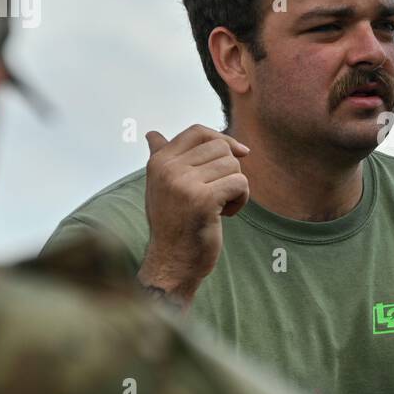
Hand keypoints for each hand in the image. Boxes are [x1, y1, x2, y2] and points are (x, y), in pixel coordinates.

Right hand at [137, 125, 250, 308]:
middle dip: (229, 170)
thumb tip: (152, 134)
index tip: (239, 153)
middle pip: (220, 148)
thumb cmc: (172, 224)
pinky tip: (226, 215)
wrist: (172, 262)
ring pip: (233, 166)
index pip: (197, 132)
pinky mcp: (202, 200)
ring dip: (235, 188)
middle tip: (219, 194)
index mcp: (159, 161)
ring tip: (219, 206)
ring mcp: (183, 183)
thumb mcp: (161, 186)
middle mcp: (167, 169)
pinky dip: (241, 200)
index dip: (222, 138)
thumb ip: (161, 158)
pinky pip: (240, 184)